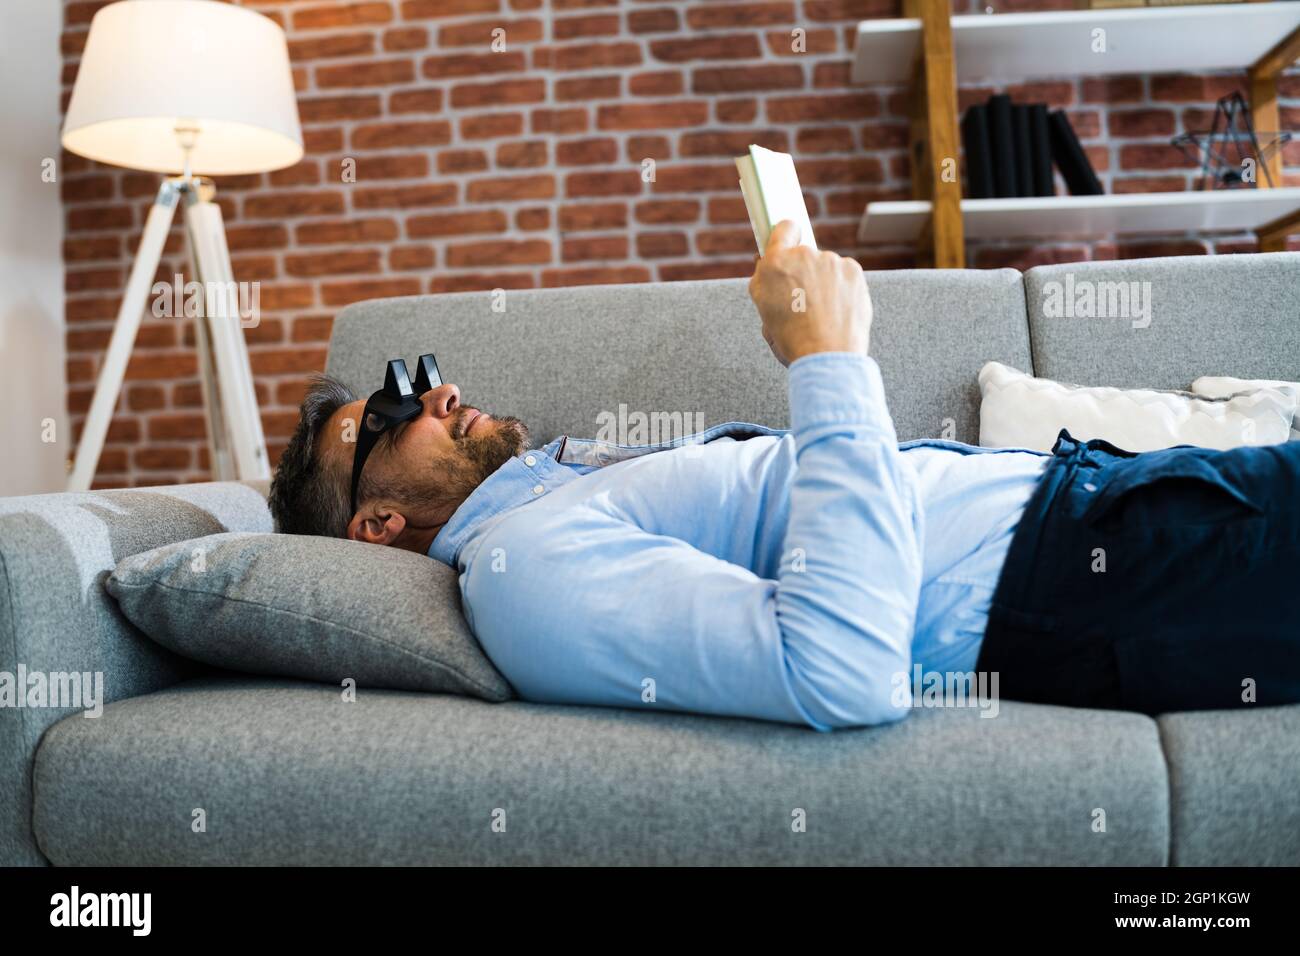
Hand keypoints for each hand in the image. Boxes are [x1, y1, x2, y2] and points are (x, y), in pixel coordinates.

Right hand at [747, 220, 871, 366]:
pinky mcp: (852, 270)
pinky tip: (838, 309)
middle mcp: (803, 255)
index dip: (786, 237)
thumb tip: (765, 264)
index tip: (790, 245)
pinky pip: (844, 273)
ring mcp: (830, 260)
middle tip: (804, 300)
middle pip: (805, 254)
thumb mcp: (764, 311)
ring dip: (824, 281)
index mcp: (774, 264)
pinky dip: (842, 287)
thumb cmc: (792, 340)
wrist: (826, 356)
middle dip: (804, 272)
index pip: (783, 229)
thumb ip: (764, 282)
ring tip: (823, 312)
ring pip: (826, 266)